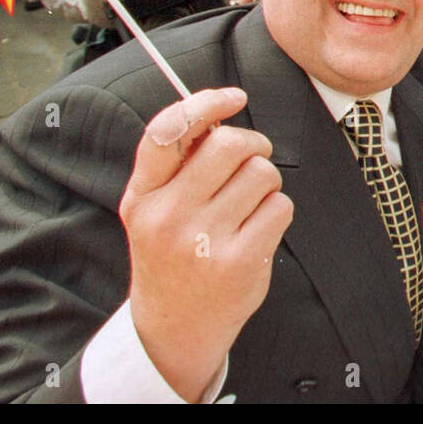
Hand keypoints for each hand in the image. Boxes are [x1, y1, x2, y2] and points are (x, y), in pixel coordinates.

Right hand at [119, 88, 293, 402]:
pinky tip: (257, 232)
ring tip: (249, 206)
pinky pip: (279, 207)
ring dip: (266, 183)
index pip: (167, 132)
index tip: (233, 96)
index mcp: (142, 197)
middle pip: (229, 145)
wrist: (174, 327)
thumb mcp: (154, 210)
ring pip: (261, 174)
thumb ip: (177, 165)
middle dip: (253, 144)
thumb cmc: (172, 255)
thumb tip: (218, 113)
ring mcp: (204, 241)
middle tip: (254, 158)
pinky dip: (277, 212)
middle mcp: (168, 216)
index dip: (204, 103)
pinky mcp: (240, 261)